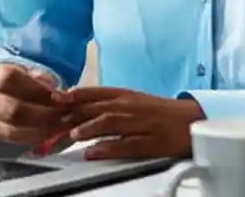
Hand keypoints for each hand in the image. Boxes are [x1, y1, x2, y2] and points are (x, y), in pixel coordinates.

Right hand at [0, 63, 69, 146]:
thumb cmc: (9, 82)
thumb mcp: (23, 71)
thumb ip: (39, 78)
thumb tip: (56, 91)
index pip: (10, 80)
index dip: (36, 89)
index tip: (59, 96)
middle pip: (12, 110)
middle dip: (43, 114)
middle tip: (64, 114)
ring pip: (13, 130)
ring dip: (42, 130)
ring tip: (61, 126)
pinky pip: (14, 141)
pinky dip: (36, 138)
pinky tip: (50, 133)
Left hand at [56, 87, 204, 159]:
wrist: (193, 119)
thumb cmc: (158, 112)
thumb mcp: (131, 102)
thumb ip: (106, 104)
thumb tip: (75, 108)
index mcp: (125, 94)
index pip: (94, 92)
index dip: (72, 95)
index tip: (51, 100)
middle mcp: (130, 105)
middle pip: (97, 107)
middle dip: (72, 115)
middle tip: (51, 124)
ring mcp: (141, 123)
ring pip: (110, 122)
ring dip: (88, 127)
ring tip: (71, 134)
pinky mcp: (152, 141)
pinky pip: (128, 144)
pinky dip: (108, 148)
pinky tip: (93, 152)